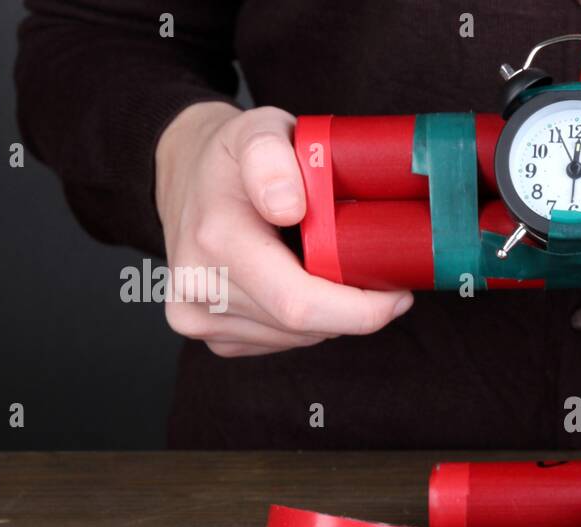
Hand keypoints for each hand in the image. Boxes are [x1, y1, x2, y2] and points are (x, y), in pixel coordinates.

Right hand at [154, 102, 412, 356]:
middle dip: (353, 310)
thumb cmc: (231, 157)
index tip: (398, 293)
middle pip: (306, 327)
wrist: (182, 177)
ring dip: (329, 313)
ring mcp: (198, 317)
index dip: (360, 310)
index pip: (299, 304)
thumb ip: (272, 156)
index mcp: (215, 239)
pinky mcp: (209, 335)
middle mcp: (198, 288)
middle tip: (376, 277)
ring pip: (299, 338)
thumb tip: (287, 206)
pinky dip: (305, 321)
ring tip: (325, 266)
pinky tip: (298, 282)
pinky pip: (281, 342)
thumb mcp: (257, 130)